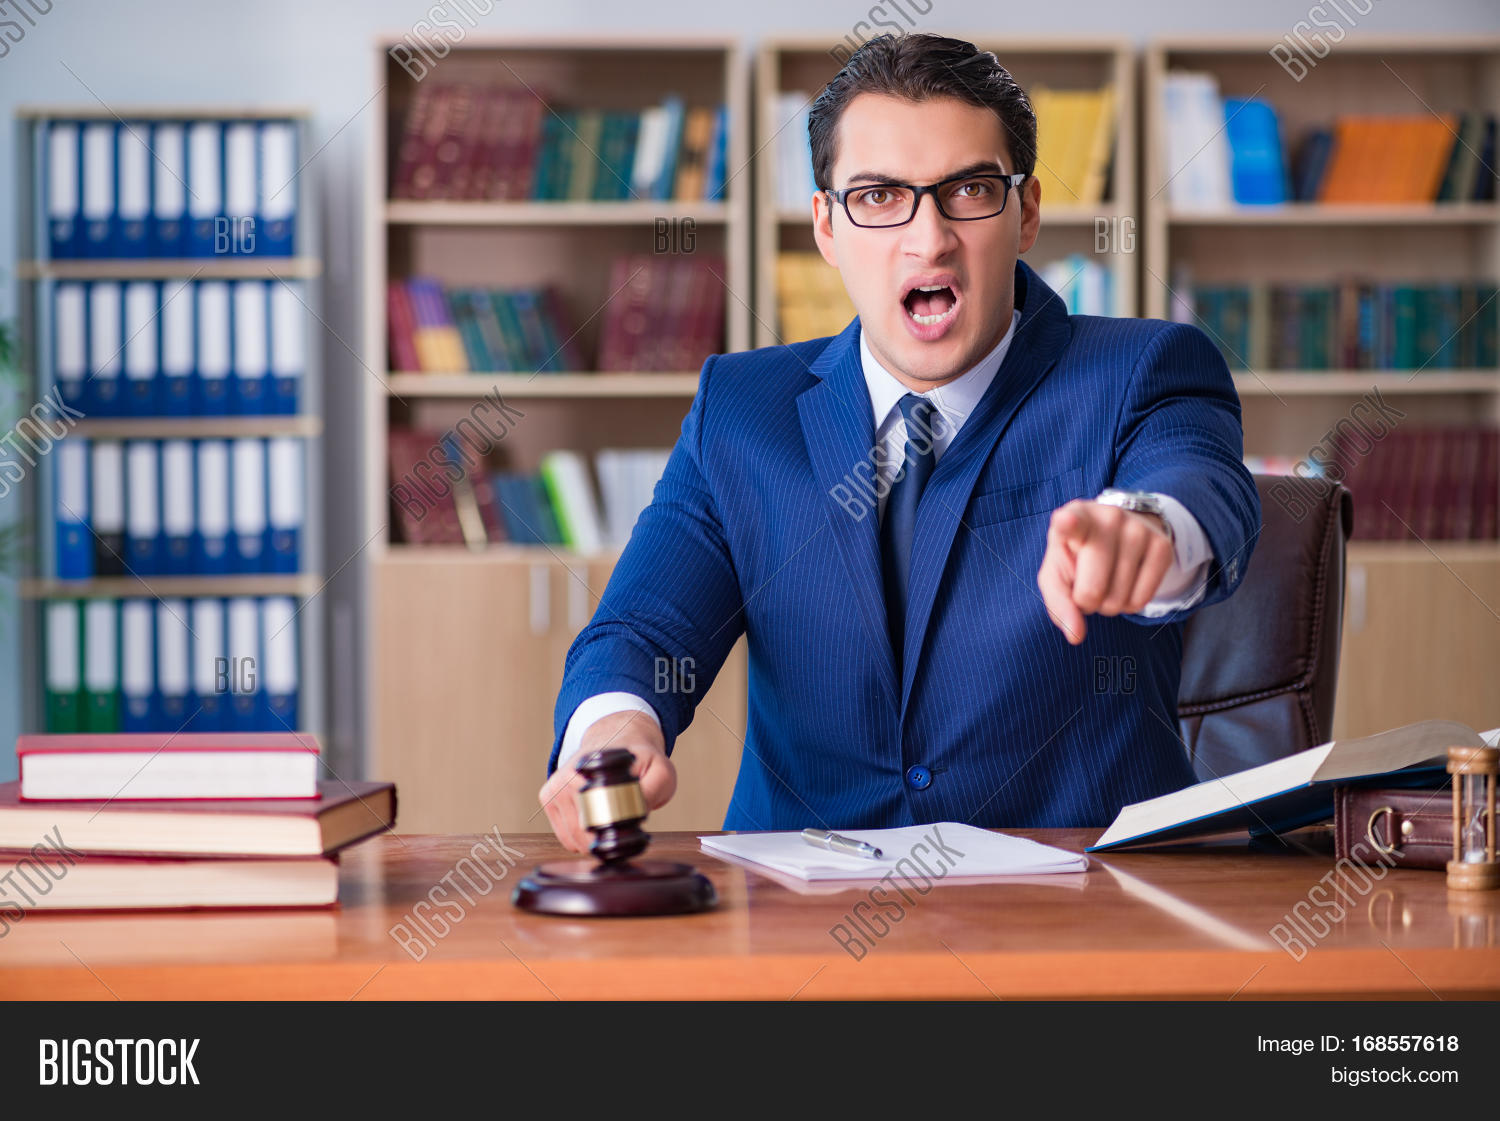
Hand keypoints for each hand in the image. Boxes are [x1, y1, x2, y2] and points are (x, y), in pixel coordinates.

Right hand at [536, 709, 676, 852]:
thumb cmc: (641, 761)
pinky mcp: (547, 796)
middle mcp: (570, 775)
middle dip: (610, 840)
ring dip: (596, 841)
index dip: (621, 834)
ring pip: (574, 840)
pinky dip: (582, 838)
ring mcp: (556, 785)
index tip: (636, 831)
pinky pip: (566, 837)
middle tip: (627, 823)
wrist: (617, 737)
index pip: (603, 819)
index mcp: (596, 767)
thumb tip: (634, 814)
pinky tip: (597, 819)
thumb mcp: (661, 772)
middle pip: (587, 836)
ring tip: (612, 819)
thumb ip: (653, 790)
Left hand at [1036, 500, 1175, 644]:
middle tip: (1088, 581)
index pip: (1070, 523)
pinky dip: (1129, 604)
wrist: (1117, 532)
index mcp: (1074, 518)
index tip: (1065, 521)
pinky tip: (1126, 582)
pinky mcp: (1163, 546)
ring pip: (1118, 600)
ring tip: (1108, 578)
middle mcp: (1108, 518)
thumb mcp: (1057, 573)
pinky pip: (1141, 601)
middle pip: (1092, 590)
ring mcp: (1139, 530)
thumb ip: (1058, 603)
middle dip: (1086, 602)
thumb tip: (1076, 636)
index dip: (1068, 524)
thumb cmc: (1077, 556)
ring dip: (1108, 603)